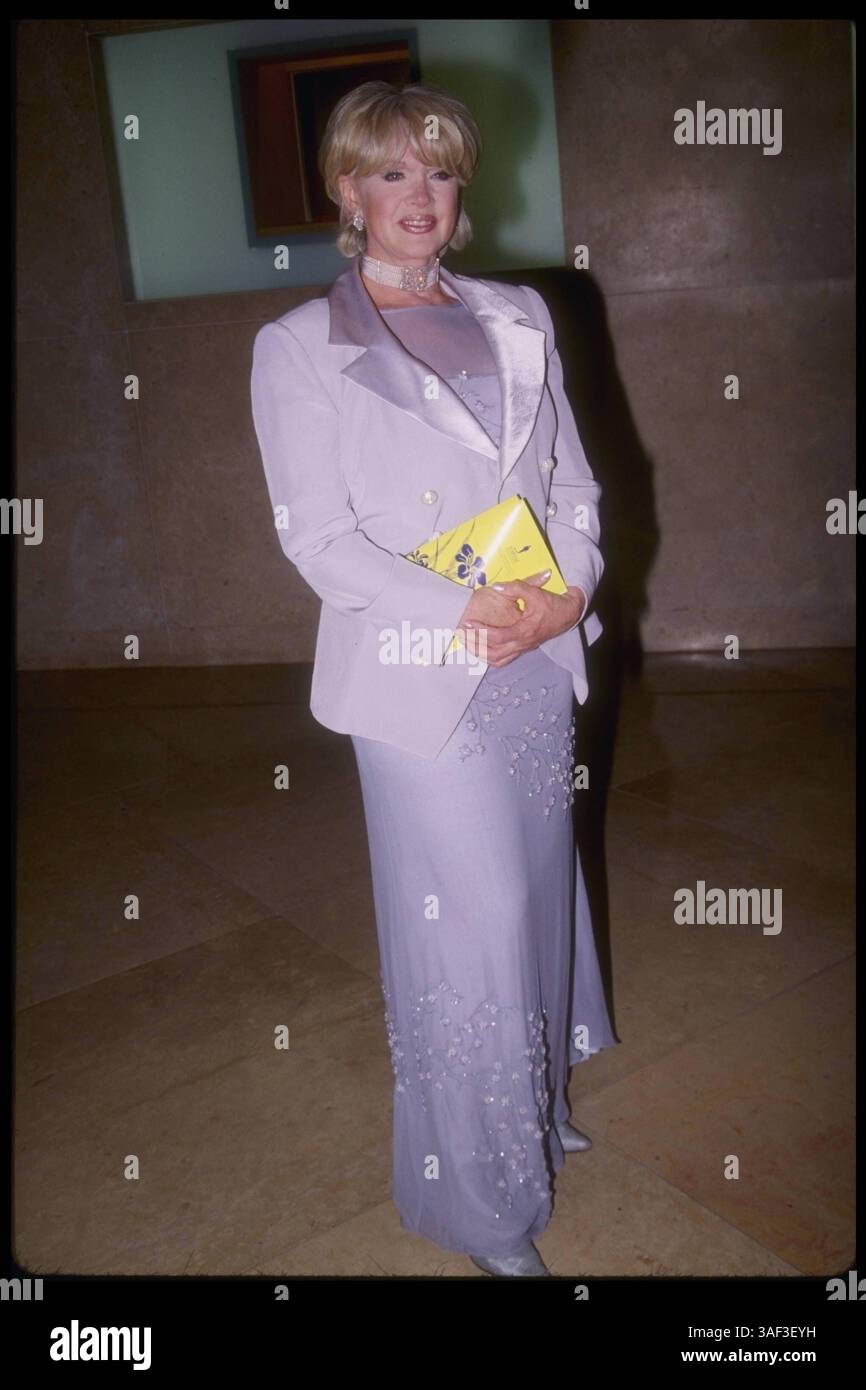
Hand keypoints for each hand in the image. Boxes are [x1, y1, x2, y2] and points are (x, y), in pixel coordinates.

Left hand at [458, 571, 585, 667]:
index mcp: (525, 631)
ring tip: (465, 643)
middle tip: (460, 634)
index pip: (498, 636)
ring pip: (497, 660)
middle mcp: (523, 644)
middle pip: (493, 653)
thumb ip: (515, 587)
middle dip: (474, 644)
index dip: (480, 631)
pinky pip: (503, 660)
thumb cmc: (551, 603)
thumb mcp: (534, 592)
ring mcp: (522, 649)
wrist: (567, 615)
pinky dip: (489, 658)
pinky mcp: (522, 649)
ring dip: (479, 654)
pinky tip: (479, 650)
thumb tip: (495, 586)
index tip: (466, 623)